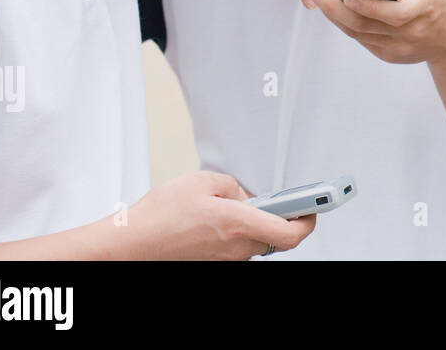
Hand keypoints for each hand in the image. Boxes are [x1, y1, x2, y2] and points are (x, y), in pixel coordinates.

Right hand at [120, 171, 315, 259]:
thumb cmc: (158, 216)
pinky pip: (236, 248)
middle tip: (278, 200)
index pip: (292, 232)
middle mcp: (236, 249)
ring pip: (255, 243)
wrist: (129, 245)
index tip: (317, 205)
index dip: (309, 218)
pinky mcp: (212, 263)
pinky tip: (217, 220)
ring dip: (255, 225)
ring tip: (237, 206)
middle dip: (280, 217)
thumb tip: (245, 194)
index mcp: (239, 225)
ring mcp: (225, 260)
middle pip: (276, 238)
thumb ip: (233, 185)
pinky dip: (235, 233)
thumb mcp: (202, 182)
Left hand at [307, 0, 445, 64]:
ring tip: (322, 0)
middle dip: (337, 11)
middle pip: (368, 26)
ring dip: (338, 16)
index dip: (370, 7)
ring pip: (360, 34)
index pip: (395, 14)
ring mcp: (399, 49)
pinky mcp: (389, 56)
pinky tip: (338, 11)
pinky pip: (363, 39)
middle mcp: (412, 32)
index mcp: (425, 8)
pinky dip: (348, 24)